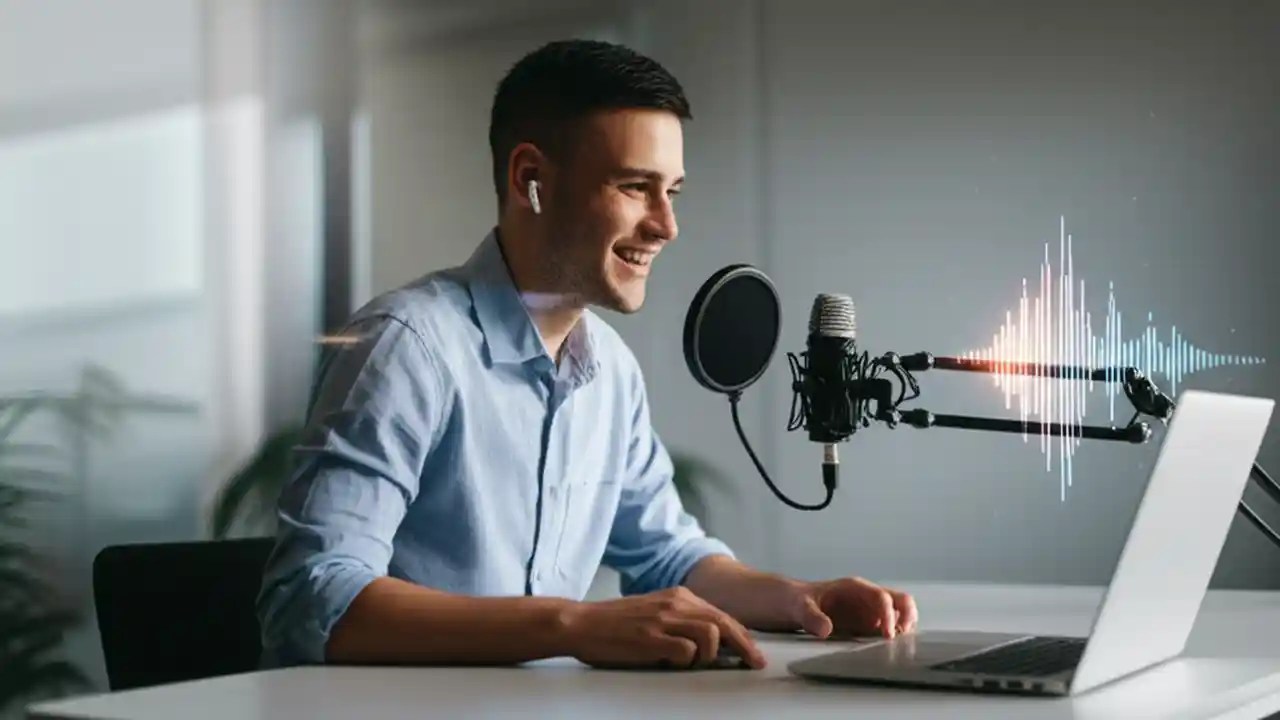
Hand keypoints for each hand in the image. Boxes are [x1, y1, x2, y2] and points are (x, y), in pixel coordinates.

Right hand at [559, 586, 766, 668]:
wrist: (581, 623)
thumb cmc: (616, 623)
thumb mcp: (655, 612)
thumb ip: (681, 620)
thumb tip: (711, 641)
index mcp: (678, 596)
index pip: (721, 614)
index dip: (741, 635)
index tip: (752, 651)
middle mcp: (675, 603)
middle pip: (723, 622)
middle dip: (744, 645)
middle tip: (755, 663)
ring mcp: (663, 619)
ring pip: (710, 633)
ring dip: (710, 654)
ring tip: (696, 663)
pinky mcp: (651, 638)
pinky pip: (685, 650)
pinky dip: (687, 660)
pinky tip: (674, 662)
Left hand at [785, 576, 918, 639]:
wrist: (792, 605)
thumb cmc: (798, 601)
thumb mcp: (800, 607)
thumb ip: (812, 617)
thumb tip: (826, 630)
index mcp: (855, 588)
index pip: (882, 597)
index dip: (889, 615)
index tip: (887, 635)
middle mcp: (867, 597)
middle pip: (901, 600)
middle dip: (908, 617)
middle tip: (902, 638)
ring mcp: (870, 611)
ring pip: (901, 614)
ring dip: (904, 629)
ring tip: (898, 646)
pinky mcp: (868, 626)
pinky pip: (890, 629)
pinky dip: (895, 638)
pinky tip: (888, 649)